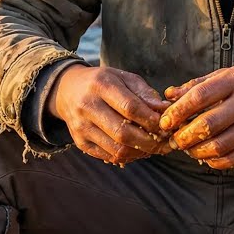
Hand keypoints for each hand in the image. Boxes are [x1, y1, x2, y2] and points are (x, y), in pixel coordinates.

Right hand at [49, 65, 171, 165]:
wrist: (68, 90)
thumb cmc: (102, 82)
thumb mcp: (123, 77)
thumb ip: (144, 93)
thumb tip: (165, 110)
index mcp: (100, 85)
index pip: (130, 107)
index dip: (151, 119)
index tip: (166, 125)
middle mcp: (87, 106)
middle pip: (123, 133)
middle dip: (149, 141)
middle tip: (164, 143)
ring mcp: (81, 127)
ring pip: (116, 149)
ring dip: (140, 152)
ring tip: (153, 147)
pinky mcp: (80, 142)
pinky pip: (108, 156)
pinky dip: (127, 156)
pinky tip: (136, 150)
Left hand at [159, 65, 233, 169]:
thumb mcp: (233, 74)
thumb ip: (200, 84)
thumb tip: (169, 95)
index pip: (199, 97)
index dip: (177, 112)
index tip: (164, 122)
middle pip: (207, 124)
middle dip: (184, 136)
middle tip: (175, 140)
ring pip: (219, 146)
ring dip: (197, 151)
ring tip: (189, 149)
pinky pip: (233, 159)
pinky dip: (215, 161)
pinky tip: (207, 157)